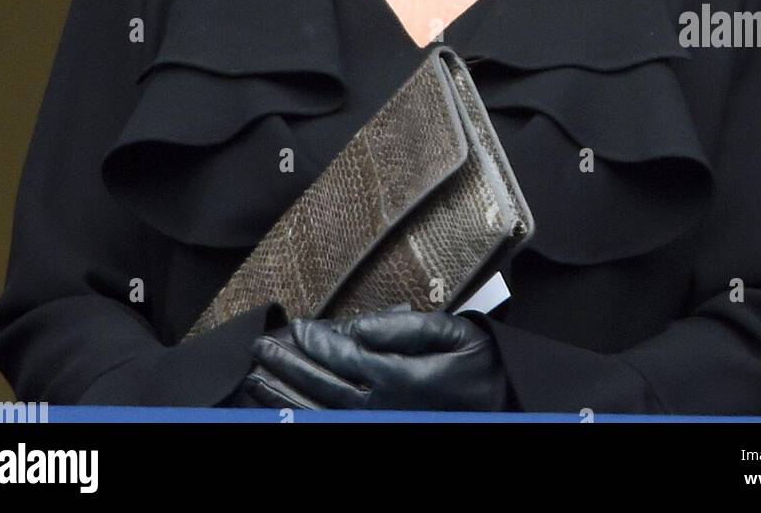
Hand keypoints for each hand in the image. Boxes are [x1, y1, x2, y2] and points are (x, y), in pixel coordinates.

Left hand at [242, 306, 509, 410]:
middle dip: (288, 366)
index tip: (296, 325)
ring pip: (320, 413)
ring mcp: (379, 425)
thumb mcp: (451, 332)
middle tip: (260, 349)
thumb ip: (403, 328)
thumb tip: (360, 327)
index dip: (315, 341)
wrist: (503, 404)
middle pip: (323, 386)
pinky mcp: (379, 433)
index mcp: (399, 378)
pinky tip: (286, 409)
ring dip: (285, 396)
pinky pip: (332, 427)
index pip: (343, 357)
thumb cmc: (480, 366)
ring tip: (257, 379)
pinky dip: (304, 418)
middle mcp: (383, 407)